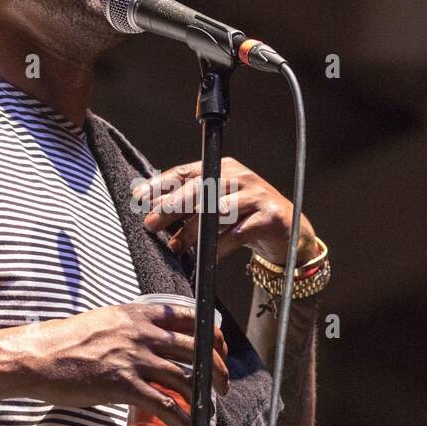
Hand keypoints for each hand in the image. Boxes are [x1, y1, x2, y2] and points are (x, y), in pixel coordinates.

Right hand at [10, 301, 229, 425]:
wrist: (38, 357)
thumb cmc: (65, 342)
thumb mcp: (104, 322)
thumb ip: (127, 328)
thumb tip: (144, 340)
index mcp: (138, 314)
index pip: (190, 318)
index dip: (212, 335)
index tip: (221, 349)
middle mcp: (142, 333)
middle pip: (196, 349)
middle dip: (217, 369)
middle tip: (222, 386)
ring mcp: (134, 359)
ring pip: (185, 378)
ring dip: (204, 398)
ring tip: (208, 412)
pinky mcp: (124, 385)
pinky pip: (164, 404)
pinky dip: (182, 419)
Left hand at [131, 157, 316, 267]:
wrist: (288, 232)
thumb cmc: (245, 218)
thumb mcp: (216, 206)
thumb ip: (189, 204)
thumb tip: (150, 209)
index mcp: (223, 168)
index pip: (186, 172)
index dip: (160, 185)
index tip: (138, 199)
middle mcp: (240, 177)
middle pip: (199, 189)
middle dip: (171, 207)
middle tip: (151, 224)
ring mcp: (257, 195)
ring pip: (218, 212)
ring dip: (193, 232)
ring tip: (177, 247)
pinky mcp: (271, 217)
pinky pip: (239, 233)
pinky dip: (221, 247)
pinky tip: (208, 257)